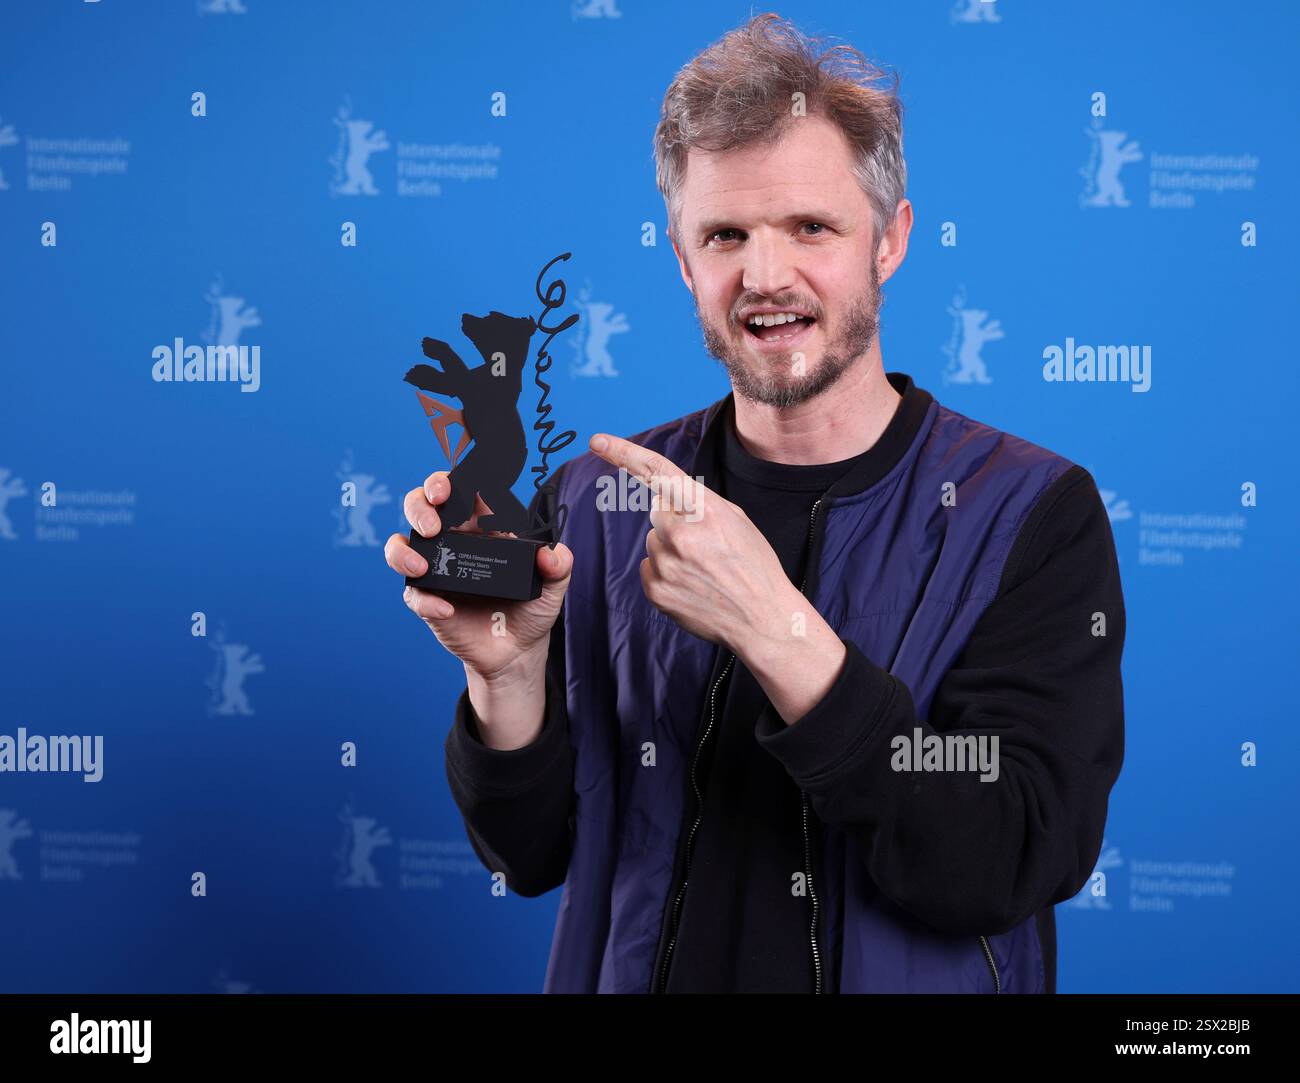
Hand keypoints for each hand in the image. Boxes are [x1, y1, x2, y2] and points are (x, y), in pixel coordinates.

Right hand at [384, 470, 573, 680]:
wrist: (516, 651)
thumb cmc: (532, 608)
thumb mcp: (553, 586)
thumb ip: (559, 566)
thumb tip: (548, 554)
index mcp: (483, 526)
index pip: (463, 490)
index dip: (454, 481)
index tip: (455, 487)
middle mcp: (454, 541)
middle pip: (423, 506)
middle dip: (420, 505)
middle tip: (433, 524)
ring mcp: (437, 569)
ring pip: (401, 545)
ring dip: (402, 550)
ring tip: (422, 565)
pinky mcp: (427, 600)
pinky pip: (413, 593)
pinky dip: (425, 599)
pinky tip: (446, 609)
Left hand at [588, 433, 794, 651]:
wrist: (762, 619)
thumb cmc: (754, 567)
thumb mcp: (736, 520)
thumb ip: (697, 502)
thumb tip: (661, 499)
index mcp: (705, 509)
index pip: (657, 471)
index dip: (623, 453)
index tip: (597, 441)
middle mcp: (681, 533)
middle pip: (657, 513)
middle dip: (675, 522)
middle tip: (705, 545)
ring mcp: (666, 563)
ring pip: (654, 542)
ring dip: (672, 550)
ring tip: (703, 569)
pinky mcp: (656, 590)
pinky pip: (649, 567)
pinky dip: (666, 573)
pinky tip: (692, 584)